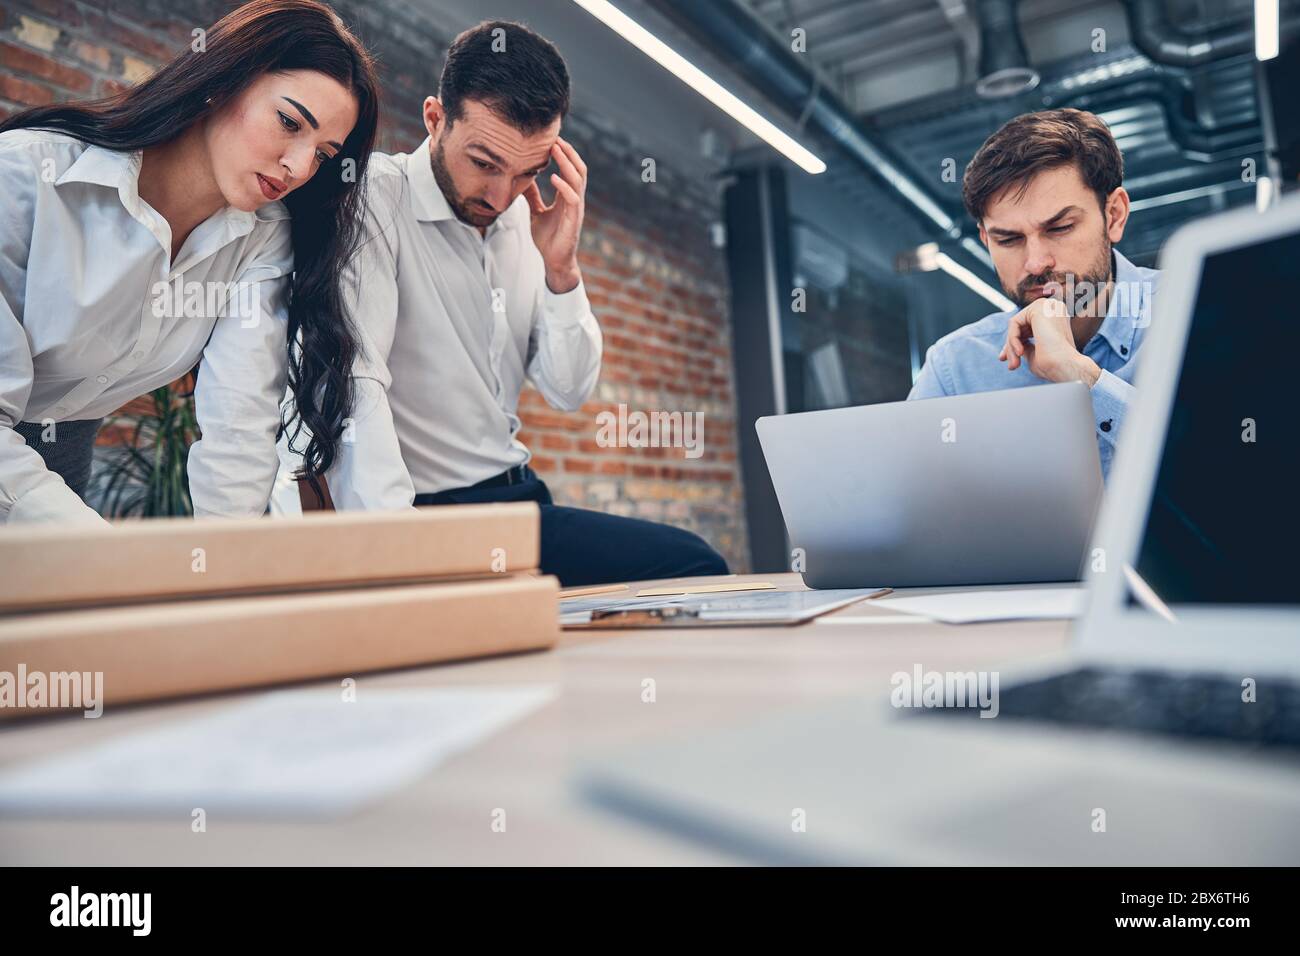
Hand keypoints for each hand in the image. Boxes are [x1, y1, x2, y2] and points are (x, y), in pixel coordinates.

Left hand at [525, 136, 585, 293]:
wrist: (554, 261)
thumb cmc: (548, 238)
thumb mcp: (536, 212)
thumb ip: (532, 197)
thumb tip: (522, 180)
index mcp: (567, 196)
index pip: (571, 169)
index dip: (564, 154)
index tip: (551, 139)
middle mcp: (574, 200)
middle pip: (579, 169)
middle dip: (569, 152)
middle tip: (555, 137)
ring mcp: (576, 209)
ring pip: (578, 179)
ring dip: (568, 163)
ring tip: (556, 150)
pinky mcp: (573, 220)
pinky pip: (572, 199)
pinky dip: (564, 186)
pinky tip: (554, 178)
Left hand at [998, 296, 1100, 385]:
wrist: (1065, 366)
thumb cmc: (1053, 365)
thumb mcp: (1034, 354)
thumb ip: (1024, 345)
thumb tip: (1010, 345)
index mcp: (1055, 319)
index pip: (1027, 328)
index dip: (1014, 343)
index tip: (1007, 359)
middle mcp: (1053, 308)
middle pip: (1020, 325)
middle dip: (1011, 346)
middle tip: (1011, 365)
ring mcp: (1047, 306)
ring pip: (1016, 324)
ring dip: (1011, 345)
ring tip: (1015, 363)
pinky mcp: (1039, 307)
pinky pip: (1014, 322)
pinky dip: (1013, 339)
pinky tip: (1019, 352)